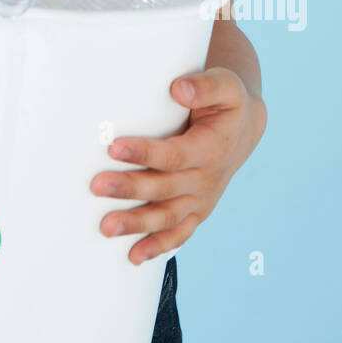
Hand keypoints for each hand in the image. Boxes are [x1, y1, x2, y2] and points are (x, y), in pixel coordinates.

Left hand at [89, 67, 267, 264]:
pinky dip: (157, 247)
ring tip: (106, 228)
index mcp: (210, 149)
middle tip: (97, 187)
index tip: (114, 147)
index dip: (144, 152)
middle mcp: (206, 179)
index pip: (173, 155)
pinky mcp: (196, 210)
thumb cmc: (228, 103)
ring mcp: (201, 199)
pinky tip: (133, 256)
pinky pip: (178, 234)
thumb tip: (178, 89)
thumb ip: (205, 86)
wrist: (244, 128)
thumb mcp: (227, 86)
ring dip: (137, 225)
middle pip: (163, 188)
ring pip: (167, 217)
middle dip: (129, 189)